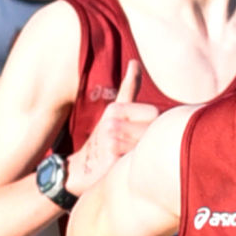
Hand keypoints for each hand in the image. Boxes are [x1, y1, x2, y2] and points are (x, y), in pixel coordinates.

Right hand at [66, 62, 159, 193]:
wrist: (78, 172)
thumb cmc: (103, 141)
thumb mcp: (114, 112)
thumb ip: (129, 88)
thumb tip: (135, 62)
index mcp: (116, 109)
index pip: (156, 115)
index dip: (157, 128)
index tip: (146, 138)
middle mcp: (113, 123)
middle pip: (155, 131)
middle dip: (155, 142)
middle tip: (145, 152)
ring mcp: (112, 143)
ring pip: (150, 147)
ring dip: (151, 157)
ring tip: (139, 163)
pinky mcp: (113, 163)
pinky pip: (141, 163)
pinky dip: (144, 168)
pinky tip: (135, 173)